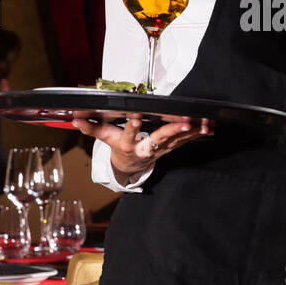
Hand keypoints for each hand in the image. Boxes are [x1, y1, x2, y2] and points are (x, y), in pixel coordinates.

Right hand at [71, 110, 213, 179]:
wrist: (130, 166)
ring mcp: (161, 150)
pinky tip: (210, 127)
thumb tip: (74, 118)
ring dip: (192, 132)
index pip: (129, 135)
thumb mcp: (104, 138)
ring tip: (204, 123)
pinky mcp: (171, 148)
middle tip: (185, 123)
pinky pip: (186, 141)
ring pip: (178, 140)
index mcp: (129, 145)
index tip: (136, 118)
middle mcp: (146, 148)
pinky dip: (199, 134)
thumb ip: (91, 127)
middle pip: (160, 139)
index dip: (132, 127)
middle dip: (173, 131)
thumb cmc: (118, 146)